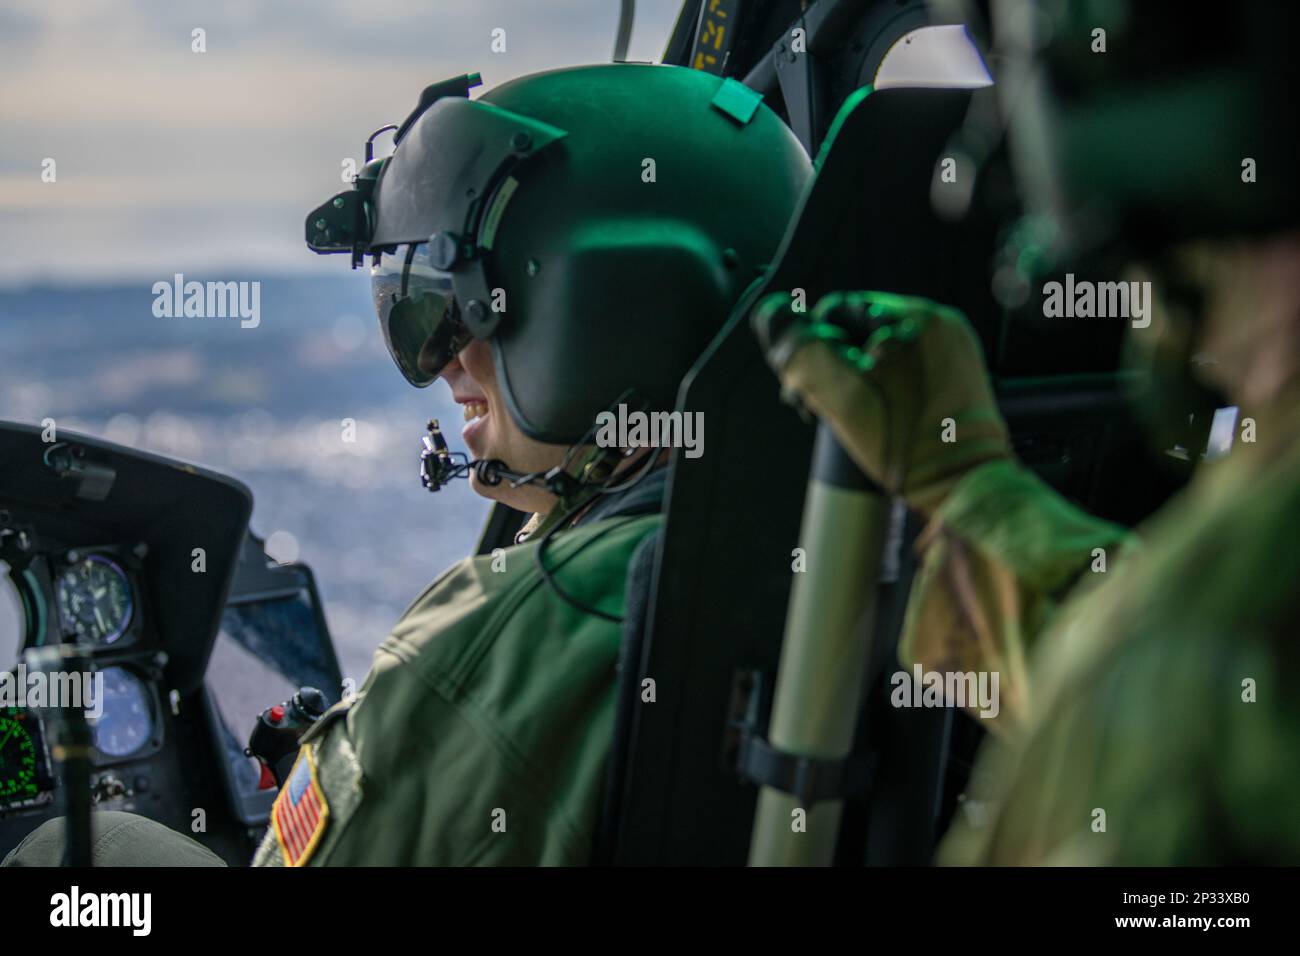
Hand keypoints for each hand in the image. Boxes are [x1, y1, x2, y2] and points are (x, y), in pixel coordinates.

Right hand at [753, 290, 1010, 515]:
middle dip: (834, 364)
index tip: (807, 393)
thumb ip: (802, 351)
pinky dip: (887, 386)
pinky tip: (879, 414)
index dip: (812, 349)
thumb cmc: (905, 447)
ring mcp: (954, 351)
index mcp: (915, 316)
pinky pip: (909, 368)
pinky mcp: (961, 377)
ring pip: (883, 349)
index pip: (838, 312)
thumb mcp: (840, 398)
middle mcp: (940, 325)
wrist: (966, 485)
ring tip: (850, 414)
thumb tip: (771, 314)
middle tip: (821, 408)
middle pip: (861, 330)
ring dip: (857, 376)